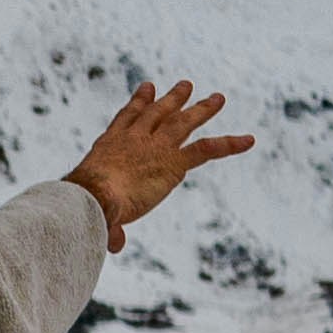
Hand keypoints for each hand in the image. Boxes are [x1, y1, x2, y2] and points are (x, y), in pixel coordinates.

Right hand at [66, 82, 251, 250]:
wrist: (93, 193)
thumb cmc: (83, 201)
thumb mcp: (94, 207)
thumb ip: (111, 225)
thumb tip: (114, 246)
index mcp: (110, 145)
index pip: (127, 118)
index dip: (139, 103)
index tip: (148, 88)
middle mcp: (135, 139)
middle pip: (158, 113)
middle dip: (172, 99)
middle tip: (186, 86)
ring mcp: (157, 146)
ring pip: (183, 123)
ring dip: (202, 110)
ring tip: (218, 99)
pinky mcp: (174, 161)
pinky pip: (207, 149)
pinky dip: (229, 144)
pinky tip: (249, 140)